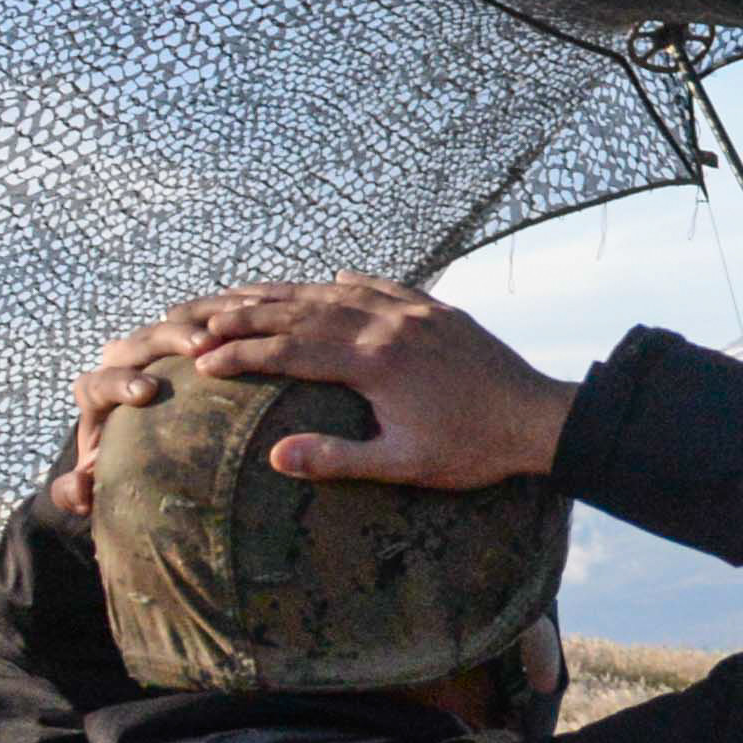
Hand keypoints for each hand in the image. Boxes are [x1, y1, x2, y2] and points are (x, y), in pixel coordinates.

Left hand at [58, 302, 229, 516]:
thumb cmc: (120, 465)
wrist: (140, 444)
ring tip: (238, 324)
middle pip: (140, 341)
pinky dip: (224, 317)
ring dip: (204, 321)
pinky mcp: (181, 343)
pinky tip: (254, 316)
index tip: (146, 392)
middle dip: (170, 339)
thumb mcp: (96, 484)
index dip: (119, 381)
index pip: (99, 381)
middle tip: (203, 345)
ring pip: (173, 323)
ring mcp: (153, 349)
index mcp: (96, 393)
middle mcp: (121, 363)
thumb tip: (79, 489)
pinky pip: (202, 320)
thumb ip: (77, 491)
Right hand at [171, 279, 576, 490]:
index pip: (289, 352)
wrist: (541, 420)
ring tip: (248, 292)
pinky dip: (352, 282)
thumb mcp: (405, 465)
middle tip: (203, 318)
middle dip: (248, 315)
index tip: (202, 363)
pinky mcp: (439, 311)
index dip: (241, 356)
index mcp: (375, 363)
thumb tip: (275, 456)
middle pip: (303, 312)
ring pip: (338, 292)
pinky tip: (333, 277)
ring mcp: (415, 313)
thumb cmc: (473, 450)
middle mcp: (389, 326)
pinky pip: (386, 286)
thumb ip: (338, 458)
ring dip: (290, 292)